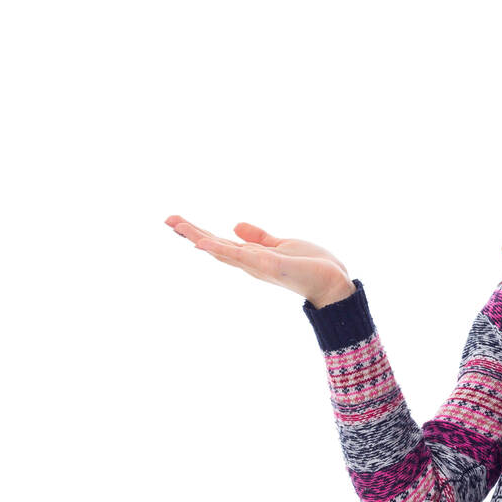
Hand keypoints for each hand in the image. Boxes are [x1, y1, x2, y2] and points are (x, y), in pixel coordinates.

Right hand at [166, 215, 353, 305]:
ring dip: (199, 237)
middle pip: (214, 246)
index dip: (198, 232)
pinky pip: (241, 256)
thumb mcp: (280, 245)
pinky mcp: (270, 265)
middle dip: (191, 233)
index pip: (220, 243)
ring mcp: (258, 266)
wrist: (334, 282)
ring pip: (222, 250)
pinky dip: (221, 249)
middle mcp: (250, 263)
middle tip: (167, 219)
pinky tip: (204, 243)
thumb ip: (259, 237)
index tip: (176, 221)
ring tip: (178, 225)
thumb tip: (235, 225)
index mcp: (252, 257)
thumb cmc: (311, 267)